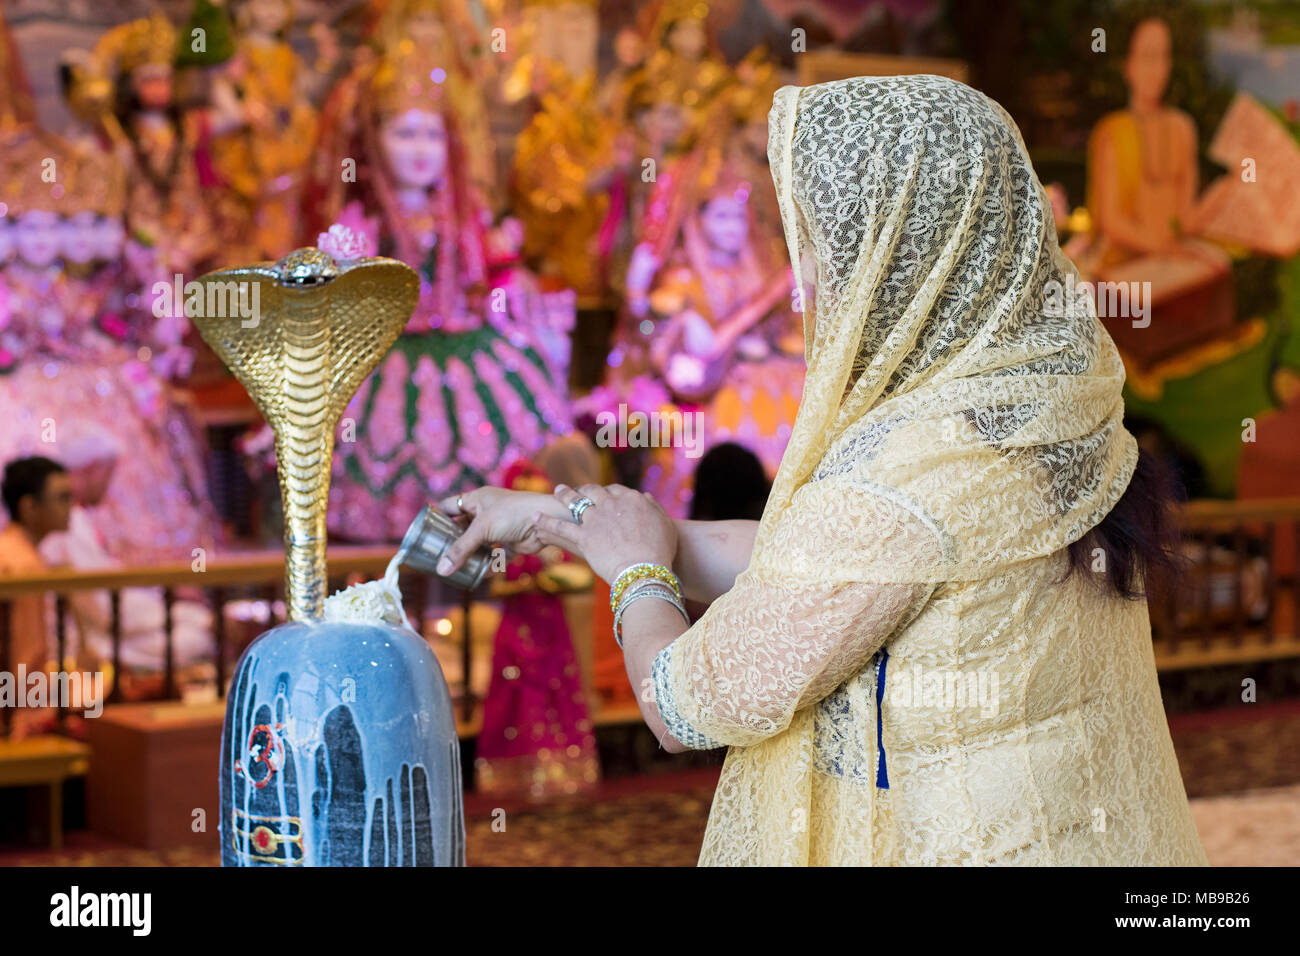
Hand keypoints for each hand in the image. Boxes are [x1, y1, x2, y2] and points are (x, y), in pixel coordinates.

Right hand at [435, 486, 565, 574]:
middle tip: (435, 554)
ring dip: (469, 554)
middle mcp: (486, 512)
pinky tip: (478, 574)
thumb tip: (442, 569)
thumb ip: (461, 549)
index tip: (423, 531)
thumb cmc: (513, 513)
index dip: (436, 516)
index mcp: (476, 499)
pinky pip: (495, 555)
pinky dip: (488, 564)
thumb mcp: (482, 528)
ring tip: (453, 567)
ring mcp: (499, 527)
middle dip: (451, 540)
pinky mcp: (511, 542)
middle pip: (462, 527)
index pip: (449, 506)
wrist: (546, 520)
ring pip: (478, 543)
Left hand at [533, 484, 676, 584]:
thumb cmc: (660, 550)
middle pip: (593, 491)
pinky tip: (535, 518)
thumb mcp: (665, 524)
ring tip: (557, 490)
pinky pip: (560, 528)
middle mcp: (611, 505)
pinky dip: (546, 522)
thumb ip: (654, 508)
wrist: (646, 569)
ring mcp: (595, 520)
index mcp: (631, 500)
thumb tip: (646, 498)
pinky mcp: (583, 538)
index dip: (608, 492)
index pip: (616, 490)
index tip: (603, 494)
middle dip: (584, 489)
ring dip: (564, 495)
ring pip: (574, 503)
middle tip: (578, 489)